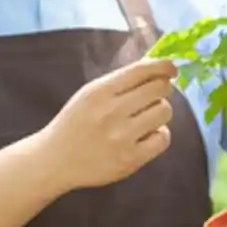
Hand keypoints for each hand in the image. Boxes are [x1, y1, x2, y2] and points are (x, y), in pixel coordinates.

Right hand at [37, 57, 178, 191]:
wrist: (55, 160)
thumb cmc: (77, 123)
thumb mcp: (90, 94)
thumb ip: (121, 81)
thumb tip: (157, 66)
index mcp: (99, 91)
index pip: (142, 70)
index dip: (163, 66)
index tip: (171, 69)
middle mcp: (111, 112)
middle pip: (159, 89)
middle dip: (162, 89)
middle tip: (155, 96)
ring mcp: (121, 137)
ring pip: (164, 111)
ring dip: (160, 112)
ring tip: (145, 118)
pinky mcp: (129, 159)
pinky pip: (163, 138)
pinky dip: (159, 135)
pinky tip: (145, 136)